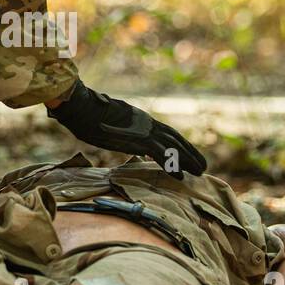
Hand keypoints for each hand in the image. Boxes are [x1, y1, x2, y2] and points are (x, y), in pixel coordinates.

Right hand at [46, 80, 206, 177]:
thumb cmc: (90, 116)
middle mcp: (146, 123)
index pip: (167, 132)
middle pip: (174, 138)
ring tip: (199, 172)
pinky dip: (171, 164)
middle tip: (202, 167)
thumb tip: (137, 147)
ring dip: (187, 159)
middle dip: (190, 152)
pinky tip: (180, 175)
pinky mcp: (137, 138)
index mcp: (141, 120)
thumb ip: (127, 135)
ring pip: (172, 146)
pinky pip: (159, 153)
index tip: (191, 154)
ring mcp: (143, 130)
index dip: (181, 144)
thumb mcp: (112, 127)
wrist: (82, 108)